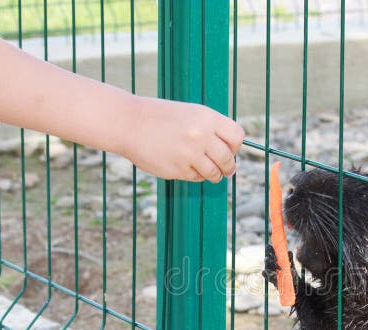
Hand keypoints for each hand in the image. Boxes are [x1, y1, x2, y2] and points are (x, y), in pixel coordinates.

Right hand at [122, 98, 243, 182]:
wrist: (130, 123)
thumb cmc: (162, 118)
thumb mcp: (191, 113)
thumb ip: (212, 129)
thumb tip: (232, 153)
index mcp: (207, 118)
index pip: (237, 136)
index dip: (235, 146)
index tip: (229, 149)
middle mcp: (201, 136)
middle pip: (228, 159)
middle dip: (229, 166)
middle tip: (227, 169)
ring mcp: (190, 154)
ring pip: (215, 173)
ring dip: (215, 174)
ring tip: (208, 170)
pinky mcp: (178, 170)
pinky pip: (196, 177)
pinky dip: (195, 174)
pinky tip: (184, 165)